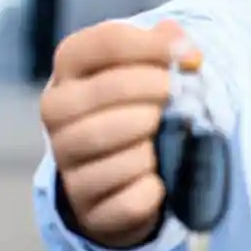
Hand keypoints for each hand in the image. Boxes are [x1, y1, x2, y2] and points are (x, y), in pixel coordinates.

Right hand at [40, 19, 201, 248]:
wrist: (120, 172)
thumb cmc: (139, 106)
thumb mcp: (149, 69)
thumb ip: (164, 47)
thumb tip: (181, 43)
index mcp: (71, 67)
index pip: (106, 43)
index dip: (155, 47)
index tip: (192, 58)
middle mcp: (57, 111)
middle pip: (108, 91)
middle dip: (157, 93)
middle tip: (178, 99)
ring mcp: (67, 161)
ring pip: (113, 145)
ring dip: (154, 142)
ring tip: (165, 139)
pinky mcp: (87, 207)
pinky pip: (128, 198)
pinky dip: (153, 189)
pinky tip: (160, 179)